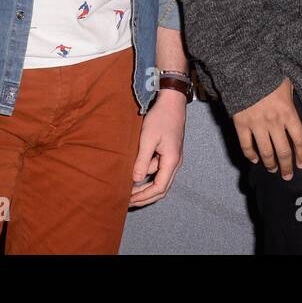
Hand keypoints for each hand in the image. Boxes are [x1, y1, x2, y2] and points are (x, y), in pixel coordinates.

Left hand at [129, 91, 185, 206]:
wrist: (172, 102)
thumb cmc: (160, 118)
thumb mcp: (148, 139)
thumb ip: (142, 160)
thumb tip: (135, 180)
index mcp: (171, 161)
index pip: (159, 188)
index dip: (144, 196)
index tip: (129, 199)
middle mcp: (174, 163)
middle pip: (161, 188)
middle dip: (144, 196)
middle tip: (127, 200)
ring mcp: (172, 158)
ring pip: (159, 179)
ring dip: (144, 185)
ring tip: (127, 187)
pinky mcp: (168, 152)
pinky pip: (157, 169)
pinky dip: (146, 174)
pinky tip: (134, 172)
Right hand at [232, 77, 301, 179]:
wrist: (244, 67)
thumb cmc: (269, 73)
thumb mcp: (288, 84)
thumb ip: (292, 99)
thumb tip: (295, 111)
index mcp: (288, 112)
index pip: (300, 140)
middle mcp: (274, 122)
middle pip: (284, 151)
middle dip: (287, 166)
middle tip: (288, 175)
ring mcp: (256, 124)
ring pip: (266, 151)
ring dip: (270, 163)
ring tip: (273, 169)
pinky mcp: (241, 123)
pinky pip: (246, 145)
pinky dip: (250, 154)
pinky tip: (255, 159)